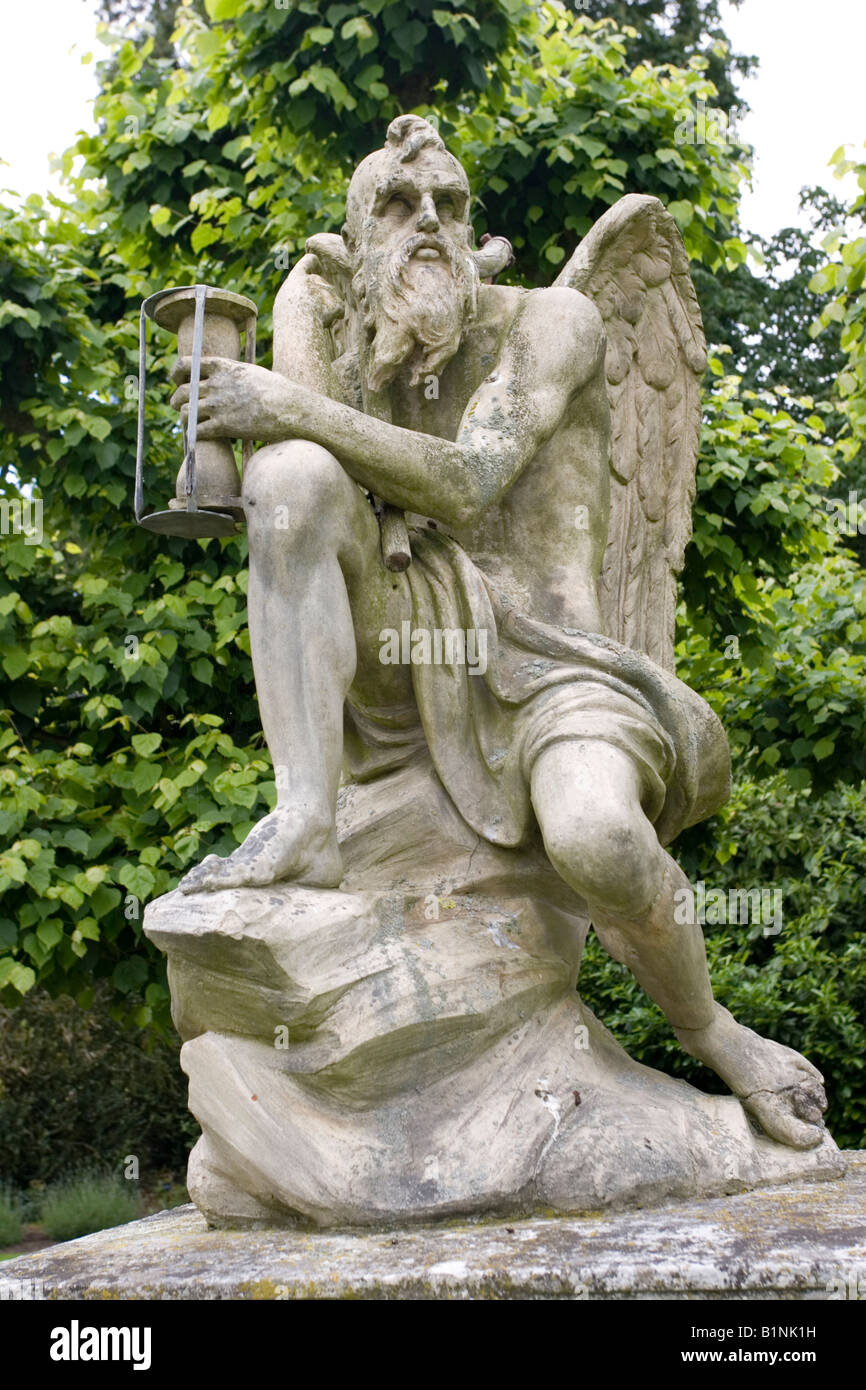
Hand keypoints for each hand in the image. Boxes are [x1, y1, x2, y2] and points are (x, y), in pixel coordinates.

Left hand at [169, 358, 299, 440]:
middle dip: (177, 399)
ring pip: (186, 411)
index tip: (177, 380)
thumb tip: (232, 377)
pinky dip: (193, 435)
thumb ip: (235, 373)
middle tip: (179, 405)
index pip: (187, 364)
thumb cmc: (279, 391)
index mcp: (223, 367)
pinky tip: (196, 438)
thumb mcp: (253, 372)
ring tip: (188, 423)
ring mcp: (219, 406)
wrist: (291, 408)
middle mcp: (217, 384)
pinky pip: (197, 431)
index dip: (177, 373)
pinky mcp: (224, 426)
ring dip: (184, 418)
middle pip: (182, 390)